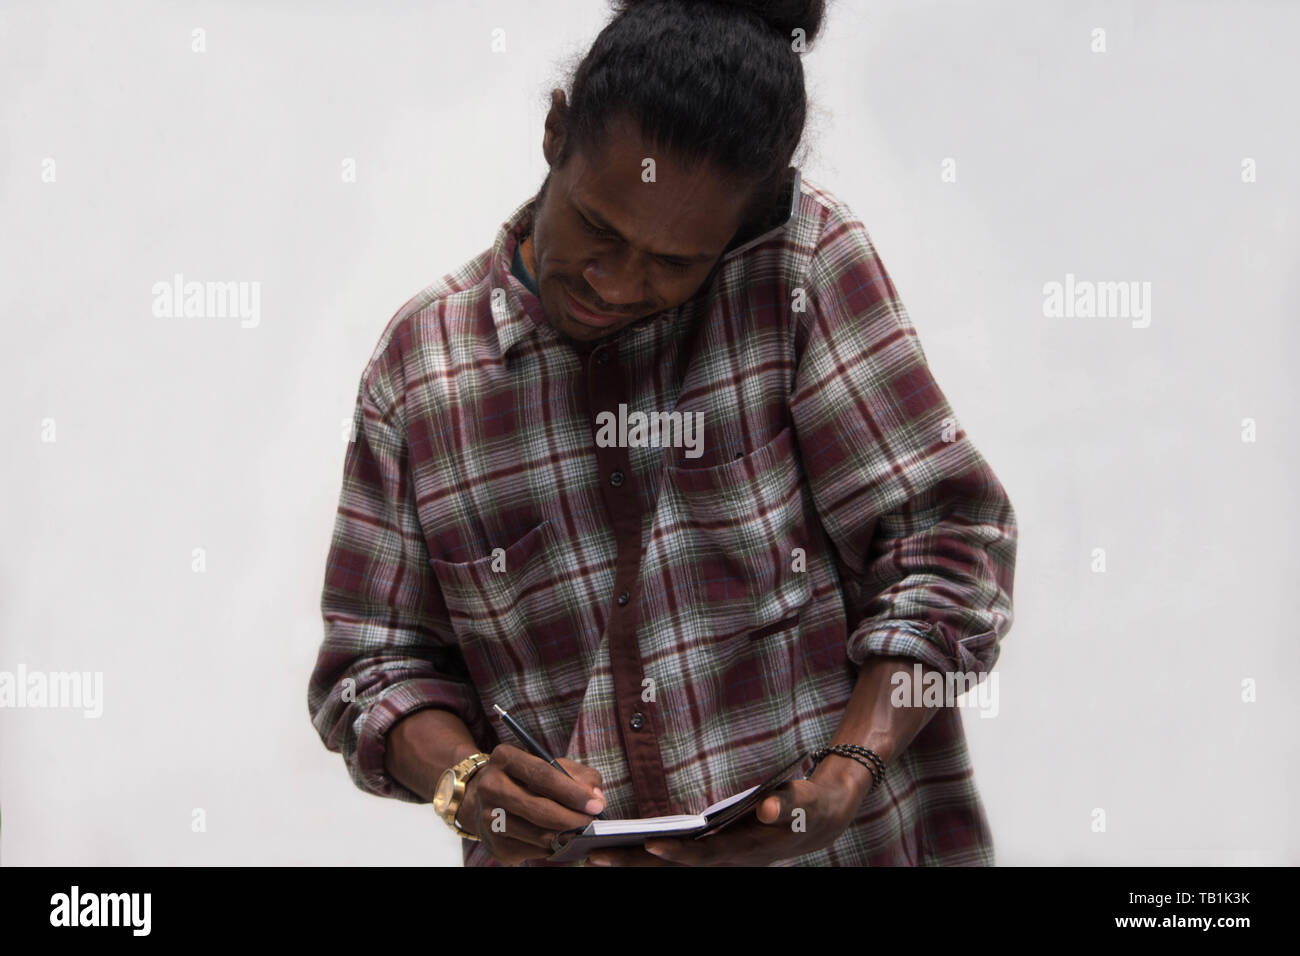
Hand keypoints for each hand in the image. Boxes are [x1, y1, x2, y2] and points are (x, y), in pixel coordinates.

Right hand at [458, 744, 605, 864]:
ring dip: (566, 837)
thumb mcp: (552, 765)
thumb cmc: (528, 779)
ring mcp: (488, 818)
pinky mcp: (494, 844)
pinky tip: (562, 840)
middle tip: (592, 823)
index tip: (595, 805)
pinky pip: (534, 851)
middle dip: (572, 819)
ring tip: (582, 832)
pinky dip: (553, 848)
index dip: (572, 792)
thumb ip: (579, 776)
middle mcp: (490, 786)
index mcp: (504, 758)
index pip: (543, 775)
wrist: (485, 800)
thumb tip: (596, 798)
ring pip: (538, 834)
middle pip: (539, 809)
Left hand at [584, 765, 865, 866]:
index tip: (648, 846)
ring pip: (667, 865)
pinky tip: (619, 848)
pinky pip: (672, 855)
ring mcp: (715, 856)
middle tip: (592, 858)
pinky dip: (644, 854)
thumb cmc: (810, 807)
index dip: (676, 853)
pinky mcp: (710, 850)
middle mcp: (724, 857)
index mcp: (743, 849)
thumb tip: (766, 807)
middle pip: (672, 867)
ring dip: (630, 862)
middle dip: (633, 864)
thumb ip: (787, 802)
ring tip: (591, 856)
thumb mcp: (805, 800)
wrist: (819, 820)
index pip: (703, 855)